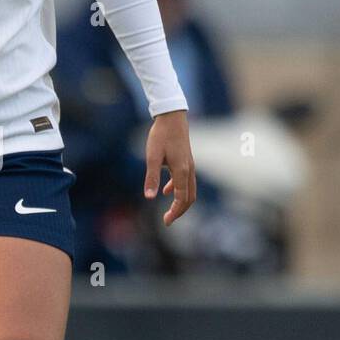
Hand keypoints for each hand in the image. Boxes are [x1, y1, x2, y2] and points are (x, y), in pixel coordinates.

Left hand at [144, 110, 195, 225]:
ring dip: (180, 202)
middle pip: (189, 198)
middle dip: (179, 211)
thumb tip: (150, 197)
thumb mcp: (152, 157)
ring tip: (169, 211)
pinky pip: (185, 181)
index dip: (175, 212)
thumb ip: (152, 178)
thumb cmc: (160, 136)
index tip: (166, 222)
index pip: (181, 198)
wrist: (172, 117)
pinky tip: (165, 191)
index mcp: (182, 171)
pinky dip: (177, 189)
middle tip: (167, 221)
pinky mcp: (186, 161)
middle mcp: (189, 170)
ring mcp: (189, 165)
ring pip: (189, 190)